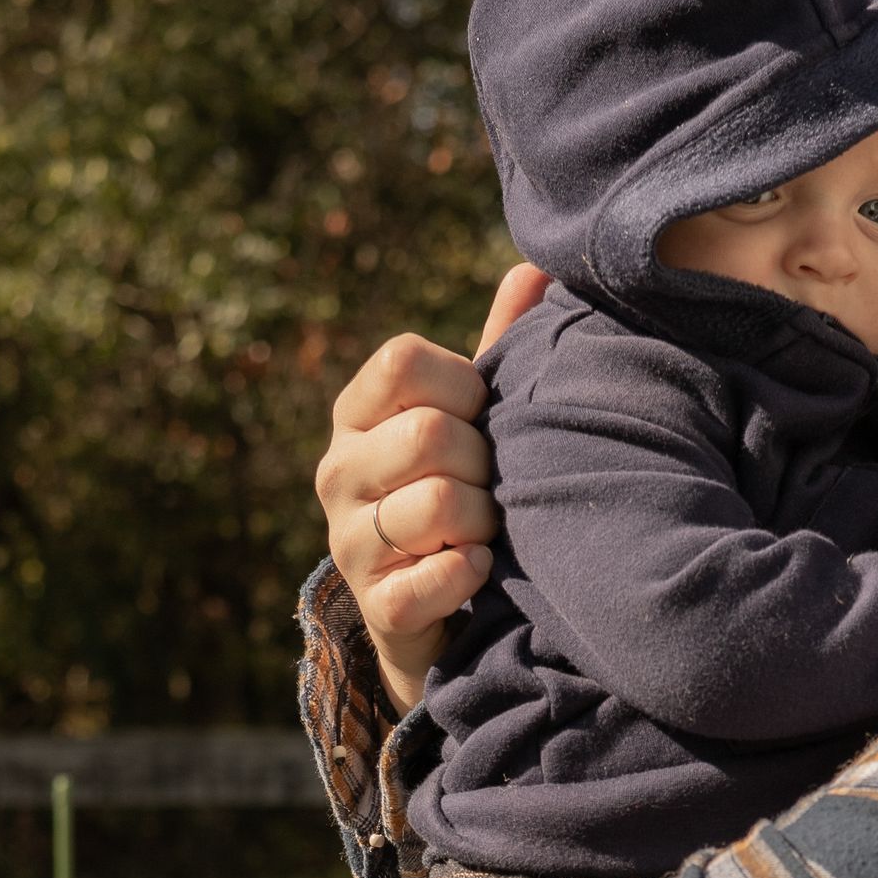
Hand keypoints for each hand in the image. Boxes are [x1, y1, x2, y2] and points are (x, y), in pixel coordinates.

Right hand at [316, 264, 548, 709]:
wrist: (436, 611)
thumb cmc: (462, 490)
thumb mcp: (474, 417)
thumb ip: (497, 346)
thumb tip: (539, 265)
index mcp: (358, 413)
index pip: (403, 361)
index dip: (462, 386)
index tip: (480, 417)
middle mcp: (338, 471)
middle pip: (427, 435)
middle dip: (482, 463)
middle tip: (491, 485)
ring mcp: (349, 542)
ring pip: (436, 507)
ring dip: (483, 522)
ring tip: (486, 532)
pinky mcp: (374, 607)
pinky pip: (434, 580)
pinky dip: (471, 574)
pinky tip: (479, 571)